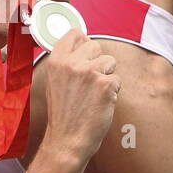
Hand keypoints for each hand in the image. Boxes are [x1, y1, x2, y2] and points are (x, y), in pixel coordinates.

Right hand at [39, 30, 121, 162]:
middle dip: (98, 61)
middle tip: (89, 83)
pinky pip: (117, 79)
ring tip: (94, 94)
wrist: (68, 139)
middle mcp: (71, 63)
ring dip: (107, 76)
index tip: (85, 55)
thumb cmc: (64, 113)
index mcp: (56, 60)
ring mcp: (89, 72)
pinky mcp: (105, 84)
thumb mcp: (55, 82)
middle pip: (96, 45)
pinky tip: (101, 103)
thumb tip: (85, 46)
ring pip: (110, 61)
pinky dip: (113, 91)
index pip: (75, 33)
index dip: (84, 43)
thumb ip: (68, 63)